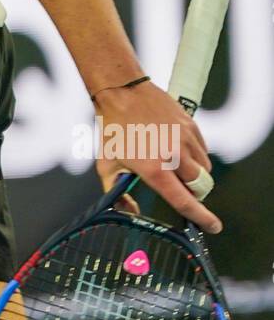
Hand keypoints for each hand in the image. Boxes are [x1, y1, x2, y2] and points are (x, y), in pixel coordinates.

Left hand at [93, 80, 220, 233]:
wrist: (122, 91)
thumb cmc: (112, 129)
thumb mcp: (106, 165)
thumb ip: (116, 194)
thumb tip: (132, 213)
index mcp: (154, 169)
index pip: (184, 201)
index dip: (201, 218)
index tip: (213, 227)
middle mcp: (174, 155)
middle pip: (200, 187)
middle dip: (194, 193)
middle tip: (180, 188)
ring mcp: (185, 138)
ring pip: (204, 168)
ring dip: (195, 174)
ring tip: (174, 165)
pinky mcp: (191, 125)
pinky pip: (203, 150)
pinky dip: (195, 156)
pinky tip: (177, 149)